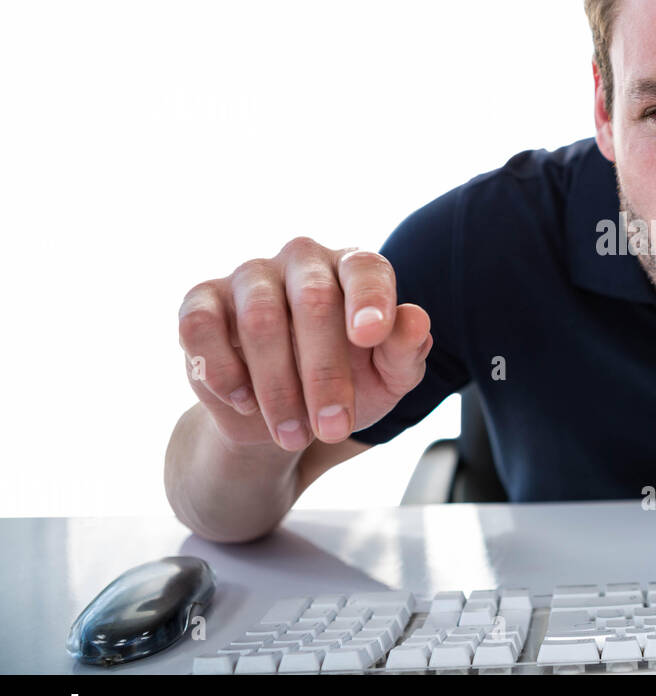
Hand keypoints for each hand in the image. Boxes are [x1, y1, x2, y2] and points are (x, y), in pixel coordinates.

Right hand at [177, 237, 431, 451]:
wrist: (288, 416)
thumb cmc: (351, 382)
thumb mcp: (388, 378)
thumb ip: (406, 351)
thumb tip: (415, 321)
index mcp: (353, 268)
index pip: (365, 268)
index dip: (369, 300)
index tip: (371, 336)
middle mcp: (302, 260)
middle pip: (313, 300)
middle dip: (325, 373)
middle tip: (335, 428)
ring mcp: (249, 276)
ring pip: (259, 319)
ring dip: (278, 387)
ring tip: (294, 435)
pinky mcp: (201, 302)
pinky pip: (200, 326)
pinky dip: (221, 370)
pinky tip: (244, 403)